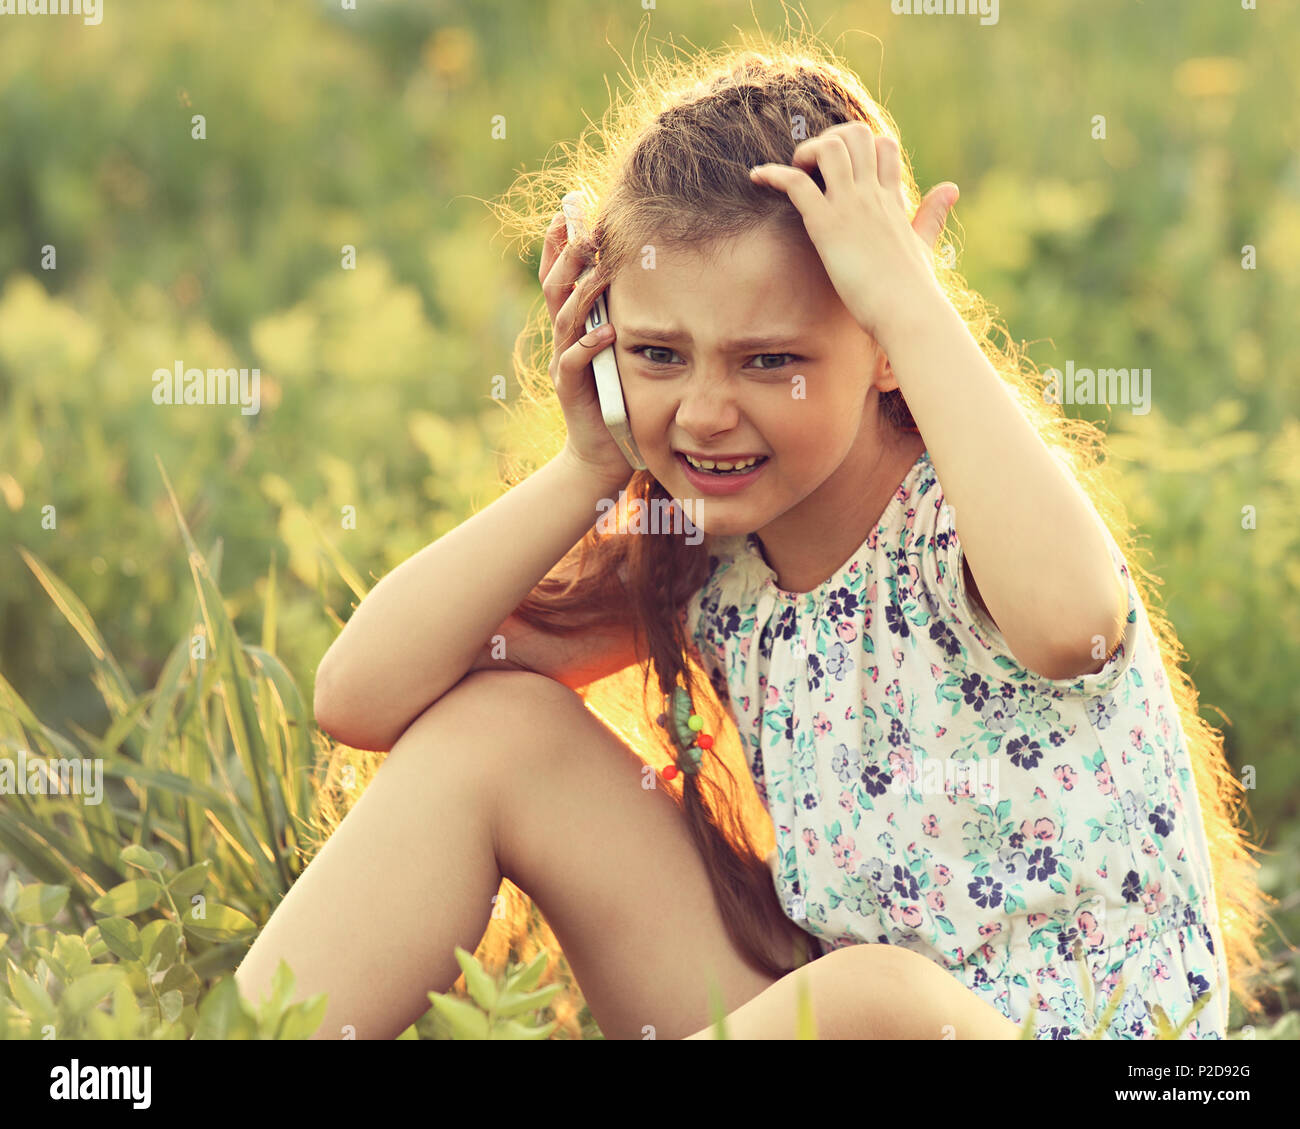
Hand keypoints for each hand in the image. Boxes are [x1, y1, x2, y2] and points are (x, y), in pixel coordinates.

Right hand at [538, 209, 633, 490]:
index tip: (567, 210)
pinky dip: (588, 345)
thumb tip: (644, 275)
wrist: (604, 451)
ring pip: (564, 320)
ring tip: (598, 271)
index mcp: (573, 326)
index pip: (559, 277)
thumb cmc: (618, 396)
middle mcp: (562, 340)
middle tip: (582, 227)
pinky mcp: (570, 391)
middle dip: (567, 256)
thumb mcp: (620, 348)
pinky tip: (606, 330)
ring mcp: (563, 364)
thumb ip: (622, 316)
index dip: (557, 244)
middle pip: (555, 288)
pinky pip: (574, 363)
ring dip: (581, 293)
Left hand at [748, 124, 957, 343]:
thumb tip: (951, 188)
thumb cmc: (914, 288)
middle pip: (855, 135)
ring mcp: (850, 207)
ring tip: (793, 172)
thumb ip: (933, 214)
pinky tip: (757, 177)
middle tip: (812, 167)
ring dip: (804, 152)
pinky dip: (772, 174)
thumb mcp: (924, 243)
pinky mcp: (827, 225)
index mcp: (893, 199)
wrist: (908, 310)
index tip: (841, 166)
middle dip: (830, 139)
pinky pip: (795, 184)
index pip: (883, 146)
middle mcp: (872, 195)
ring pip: (828, 148)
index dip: (860, 145)